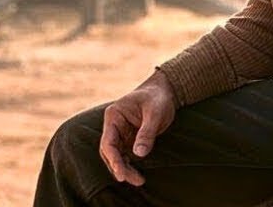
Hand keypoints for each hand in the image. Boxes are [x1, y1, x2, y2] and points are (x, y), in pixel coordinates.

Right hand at [98, 70, 176, 186]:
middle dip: (120, 168)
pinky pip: (125, 155)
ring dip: (125, 169)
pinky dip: (129, 165)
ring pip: (116, 156)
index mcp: (114, 116)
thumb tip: (139, 154)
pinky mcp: (128, 139)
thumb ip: (146, 133)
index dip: (114, 160)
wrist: (164, 92)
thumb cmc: (158, 98)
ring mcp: (120, 133)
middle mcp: (113, 126)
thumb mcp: (155, 114)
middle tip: (136, 180)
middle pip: (110, 152)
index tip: (121, 175)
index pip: (108, 142)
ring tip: (140, 181)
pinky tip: (138, 174)